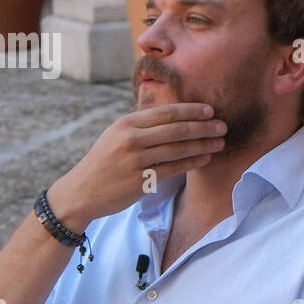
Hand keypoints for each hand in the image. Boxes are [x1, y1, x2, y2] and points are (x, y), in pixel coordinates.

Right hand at [49, 103, 227, 231]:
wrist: (81, 192)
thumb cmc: (104, 163)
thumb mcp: (116, 135)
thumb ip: (141, 125)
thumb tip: (172, 115)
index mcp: (126, 123)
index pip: (165, 112)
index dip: (191, 110)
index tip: (210, 110)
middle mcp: (131, 139)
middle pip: (176, 129)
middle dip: (203, 127)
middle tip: (223, 126)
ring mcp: (136, 160)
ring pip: (178, 149)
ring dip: (203, 144)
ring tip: (220, 142)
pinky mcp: (140, 181)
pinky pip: (173, 169)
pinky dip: (192, 162)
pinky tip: (206, 158)